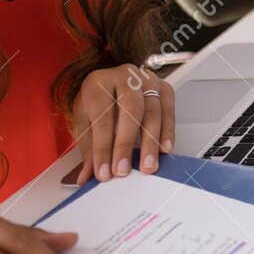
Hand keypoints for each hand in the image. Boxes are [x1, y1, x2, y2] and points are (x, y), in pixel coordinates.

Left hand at [73, 63, 174, 181]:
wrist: (111, 81)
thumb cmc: (97, 101)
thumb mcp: (84, 121)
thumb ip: (88, 148)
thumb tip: (87, 176)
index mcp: (98, 82)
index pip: (102, 116)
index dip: (103, 147)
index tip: (104, 171)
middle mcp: (124, 76)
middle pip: (130, 110)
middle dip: (126, 144)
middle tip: (123, 170)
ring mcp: (147, 79)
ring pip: (153, 111)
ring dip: (151, 142)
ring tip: (147, 165)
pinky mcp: (164, 86)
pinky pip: (169, 109)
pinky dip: (168, 131)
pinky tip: (164, 149)